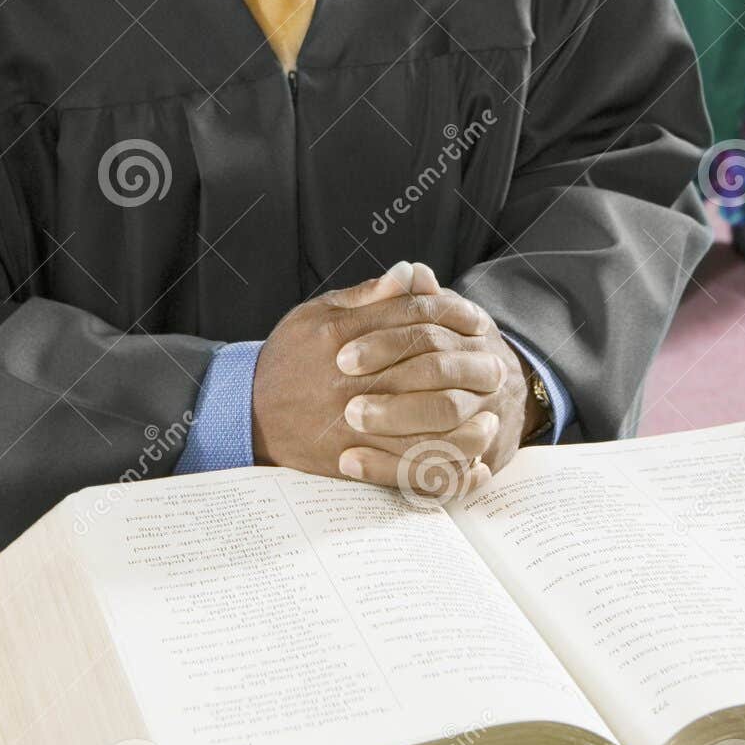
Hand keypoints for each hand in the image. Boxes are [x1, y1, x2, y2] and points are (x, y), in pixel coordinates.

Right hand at [252, 261, 500, 493]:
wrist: (246, 412)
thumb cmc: (288, 358)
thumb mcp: (316, 315)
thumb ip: (365, 297)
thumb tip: (410, 274)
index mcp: (341, 336)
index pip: (410, 318)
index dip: (451, 316)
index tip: (478, 321)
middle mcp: (348, 378)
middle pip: (425, 369)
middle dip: (468, 368)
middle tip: (498, 369)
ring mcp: (350, 422)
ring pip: (421, 425)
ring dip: (465, 424)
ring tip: (492, 419)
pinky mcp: (350, 460)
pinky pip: (405, 470)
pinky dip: (443, 469)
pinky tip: (468, 465)